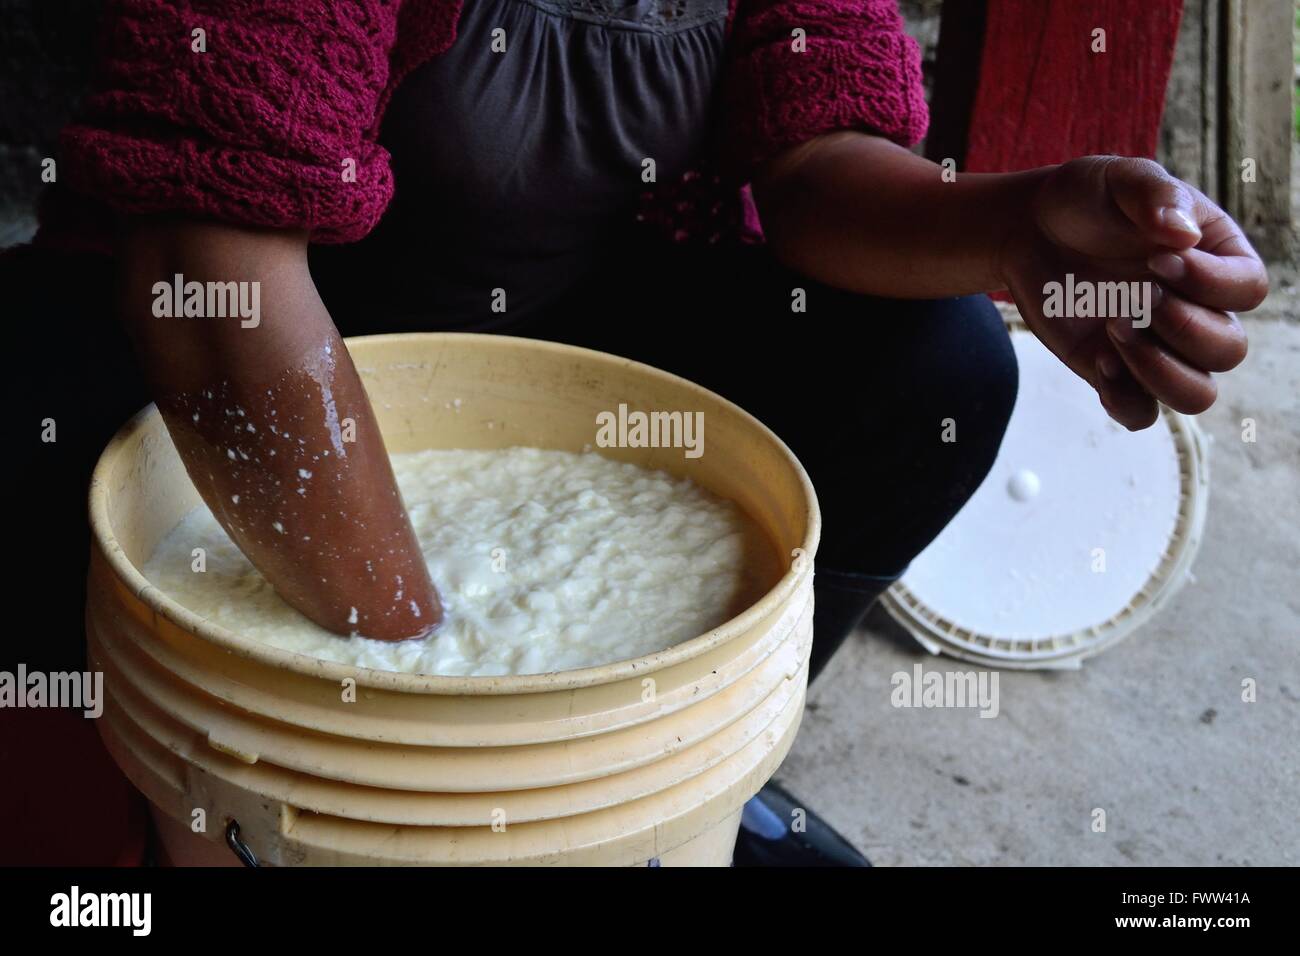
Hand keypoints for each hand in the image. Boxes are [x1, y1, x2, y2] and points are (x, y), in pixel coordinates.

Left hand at [998, 156, 1267, 429]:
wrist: (1030, 230)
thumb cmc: (1086, 199)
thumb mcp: (1118, 179)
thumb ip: (1153, 196)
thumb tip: (1182, 235)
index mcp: (1216, 259)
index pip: (1248, 289)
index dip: (1209, 283)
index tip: (1157, 260)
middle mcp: (1198, 310)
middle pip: (1230, 350)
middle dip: (1182, 328)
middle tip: (1133, 297)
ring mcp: (1159, 346)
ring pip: (1197, 395)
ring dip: (1159, 370)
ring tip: (1114, 328)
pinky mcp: (1116, 372)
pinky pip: (1141, 413)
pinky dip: (1125, 400)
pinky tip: (1099, 360)